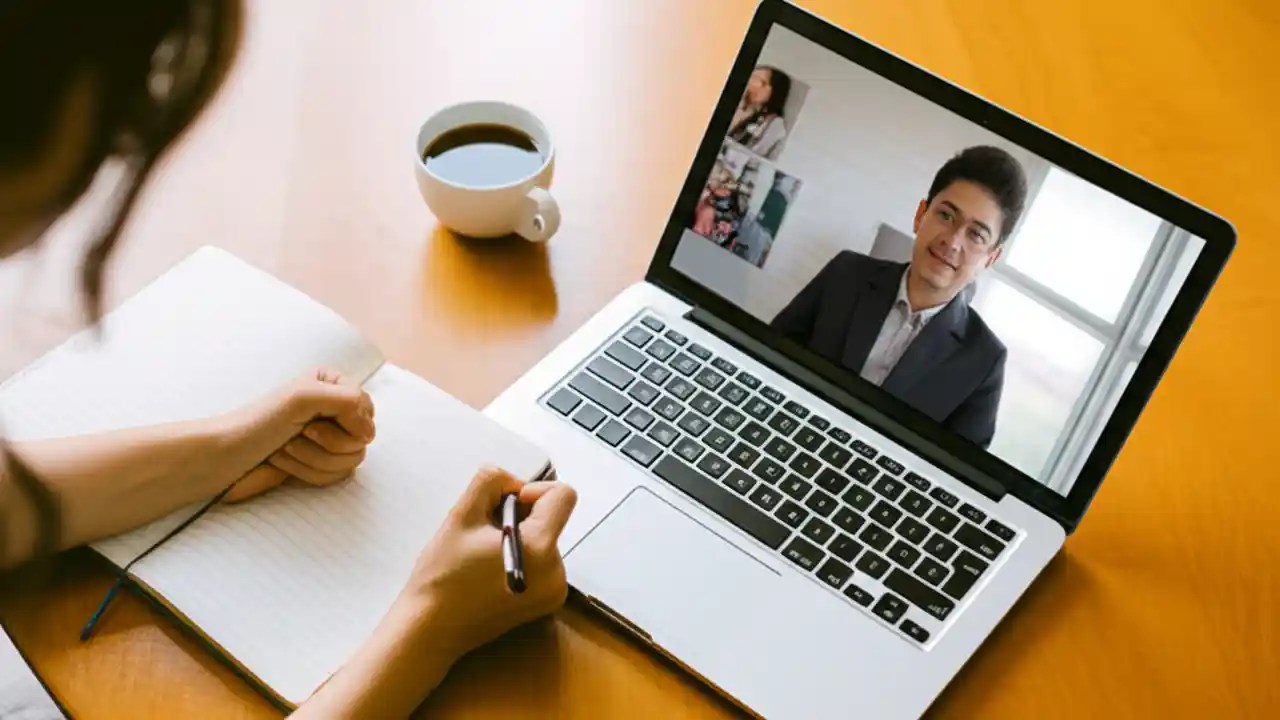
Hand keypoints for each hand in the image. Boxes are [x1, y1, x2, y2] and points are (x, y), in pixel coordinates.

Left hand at [224, 368, 375, 502]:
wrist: (227, 456)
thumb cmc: (259, 422)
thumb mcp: (305, 397)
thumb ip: (348, 401)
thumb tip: (369, 433)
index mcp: (332, 384)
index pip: (366, 408)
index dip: (347, 422)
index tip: (313, 422)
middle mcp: (334, 409)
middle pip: (362, 438)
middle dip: (327, 444)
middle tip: (299, 434)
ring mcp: (328, 438)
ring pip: (350, 460)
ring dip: (313, 459)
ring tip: (286, 448)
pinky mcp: (319, 463)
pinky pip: (336, 476)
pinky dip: (308, 471)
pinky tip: (285, 462)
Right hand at [399, 467, 576, 659]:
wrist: (431, 630)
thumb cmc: (442, 575)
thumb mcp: (461, 516)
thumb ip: (489, 482)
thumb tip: (511, 481)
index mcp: (540, 548)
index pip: (563, 495)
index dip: (534, 490)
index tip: (504, 506)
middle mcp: (557, 571)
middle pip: (551, 518)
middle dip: (520, 516)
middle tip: (483, 534)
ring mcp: (554, 590)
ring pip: (545, 538)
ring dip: (519, 537)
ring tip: (484, 556)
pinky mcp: (546, 602)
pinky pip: (543, 562)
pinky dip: (522, 557)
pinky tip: (491, 571)